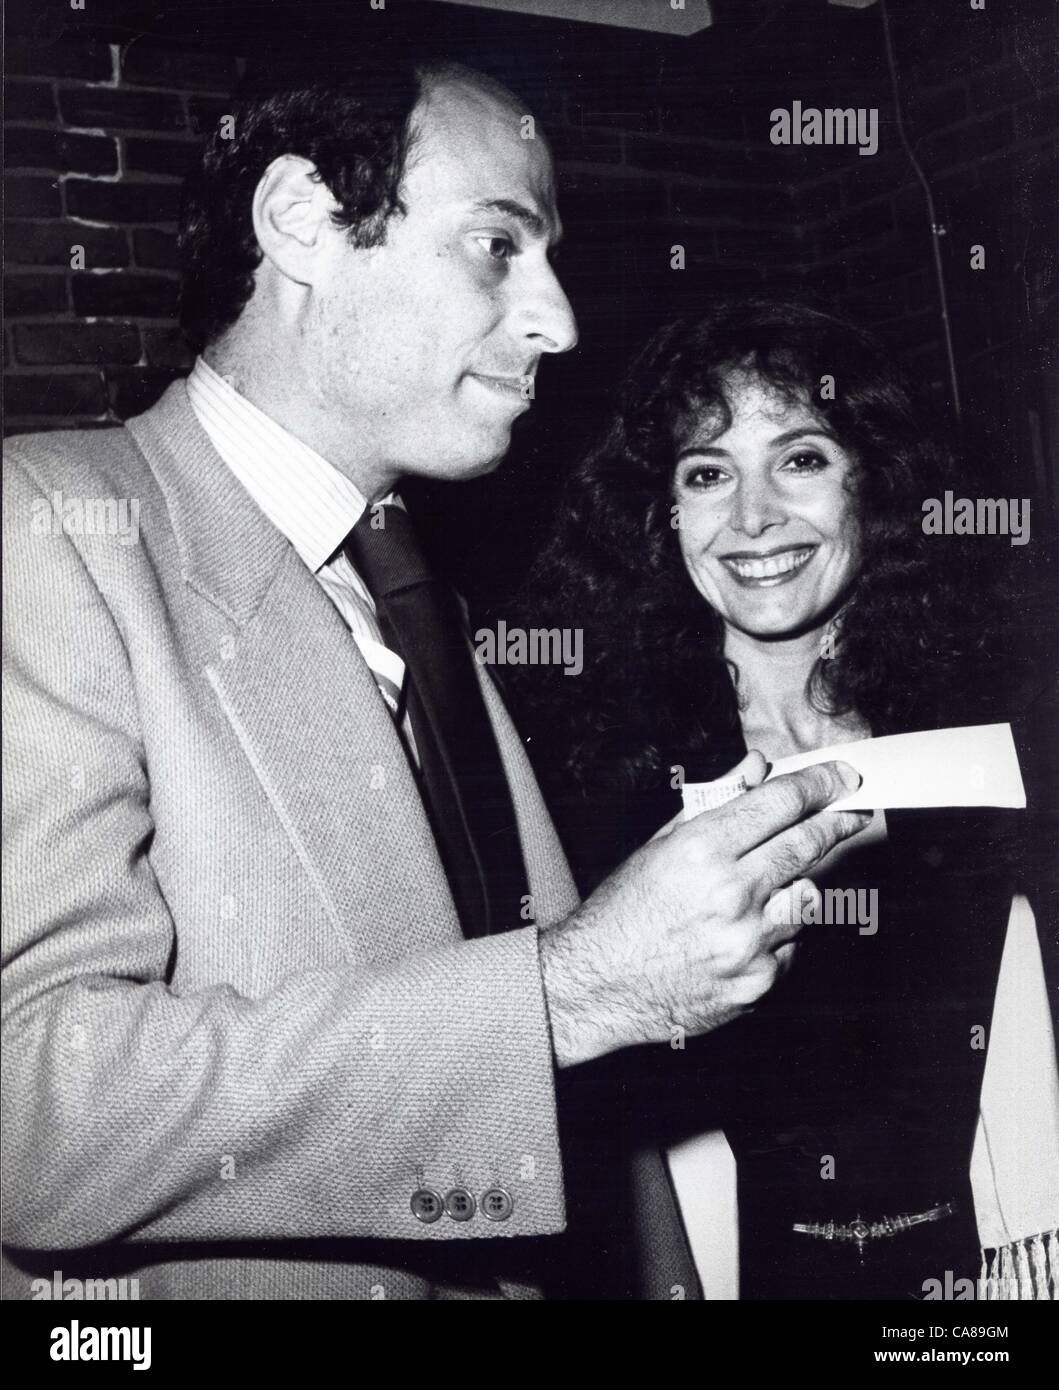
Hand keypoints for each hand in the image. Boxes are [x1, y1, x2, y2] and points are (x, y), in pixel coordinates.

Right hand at [540, 756, 869, 1066]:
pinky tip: (745, 932)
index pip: (782, 803)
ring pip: (809, 898)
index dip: (821, 784)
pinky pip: (792, 946)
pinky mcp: (757, 982)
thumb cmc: (623, 912)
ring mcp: (748, 942)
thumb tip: (757, 769)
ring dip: (801, 884)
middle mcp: (730, 894)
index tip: (842, 777)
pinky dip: (780, 934)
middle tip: (854, 811)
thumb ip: (716, 803)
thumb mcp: (660, 845)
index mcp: (701, 850)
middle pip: (809, 846)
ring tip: (768, 887)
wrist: (597, 985)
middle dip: (839, 822)